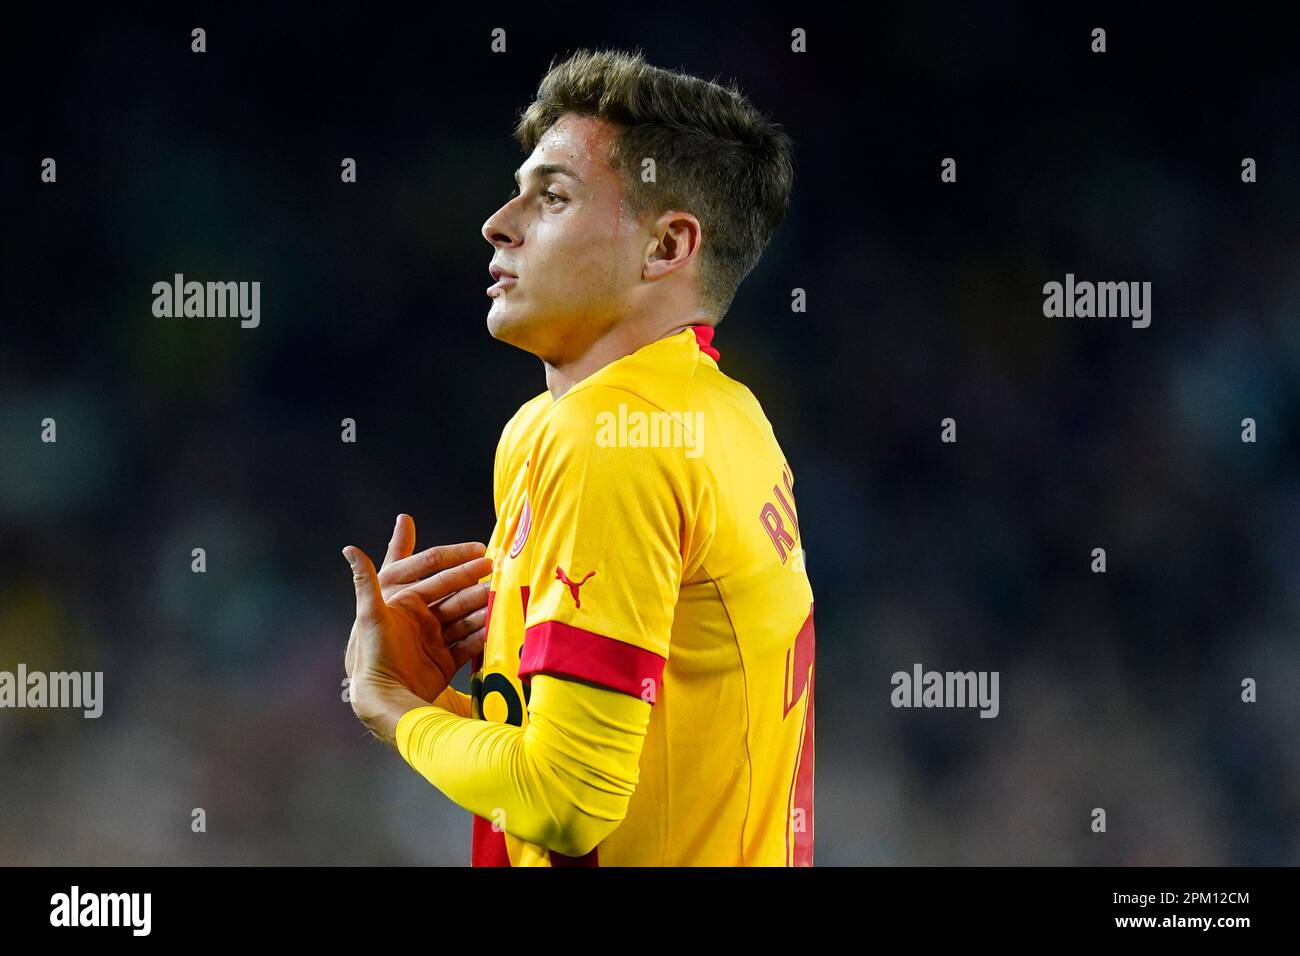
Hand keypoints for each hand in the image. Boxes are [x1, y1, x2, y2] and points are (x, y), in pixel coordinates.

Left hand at [345, 514, 491, 681]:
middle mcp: (422, 617)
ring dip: (481, 607)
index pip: (435, 572)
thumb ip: (366, 580)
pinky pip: (468, 643)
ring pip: (464, 617)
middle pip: (454, 594)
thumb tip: (350, 548)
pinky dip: (481, 635)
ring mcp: (435, 639)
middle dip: (474, 584)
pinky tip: (495, 626)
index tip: (480, 550)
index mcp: (406, 601)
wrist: (384, 696)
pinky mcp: (446, 660)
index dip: (457, 559)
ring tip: (498, 599)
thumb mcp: (369, 613)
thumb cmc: (373, 652)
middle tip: (497, 574)